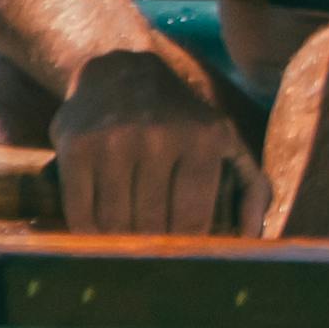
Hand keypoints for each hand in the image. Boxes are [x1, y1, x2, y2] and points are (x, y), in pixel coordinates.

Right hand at [42, 37, 251, 237]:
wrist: (118, 72)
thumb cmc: (181, 120)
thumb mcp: (225, 141)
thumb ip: (252, 187)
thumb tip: (252, 238)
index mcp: (203, 139)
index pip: (193, 221)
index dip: (185, 249)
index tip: (180, 254)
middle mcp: (158, 136)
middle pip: (153, 227)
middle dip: (151, 246)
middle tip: (149, 249)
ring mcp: (113, 141)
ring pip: (114, 226)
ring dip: (118, 242)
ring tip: (124, 236)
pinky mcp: (76, 147)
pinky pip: (79, 215)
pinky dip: (87, 232)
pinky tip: (96, 228)